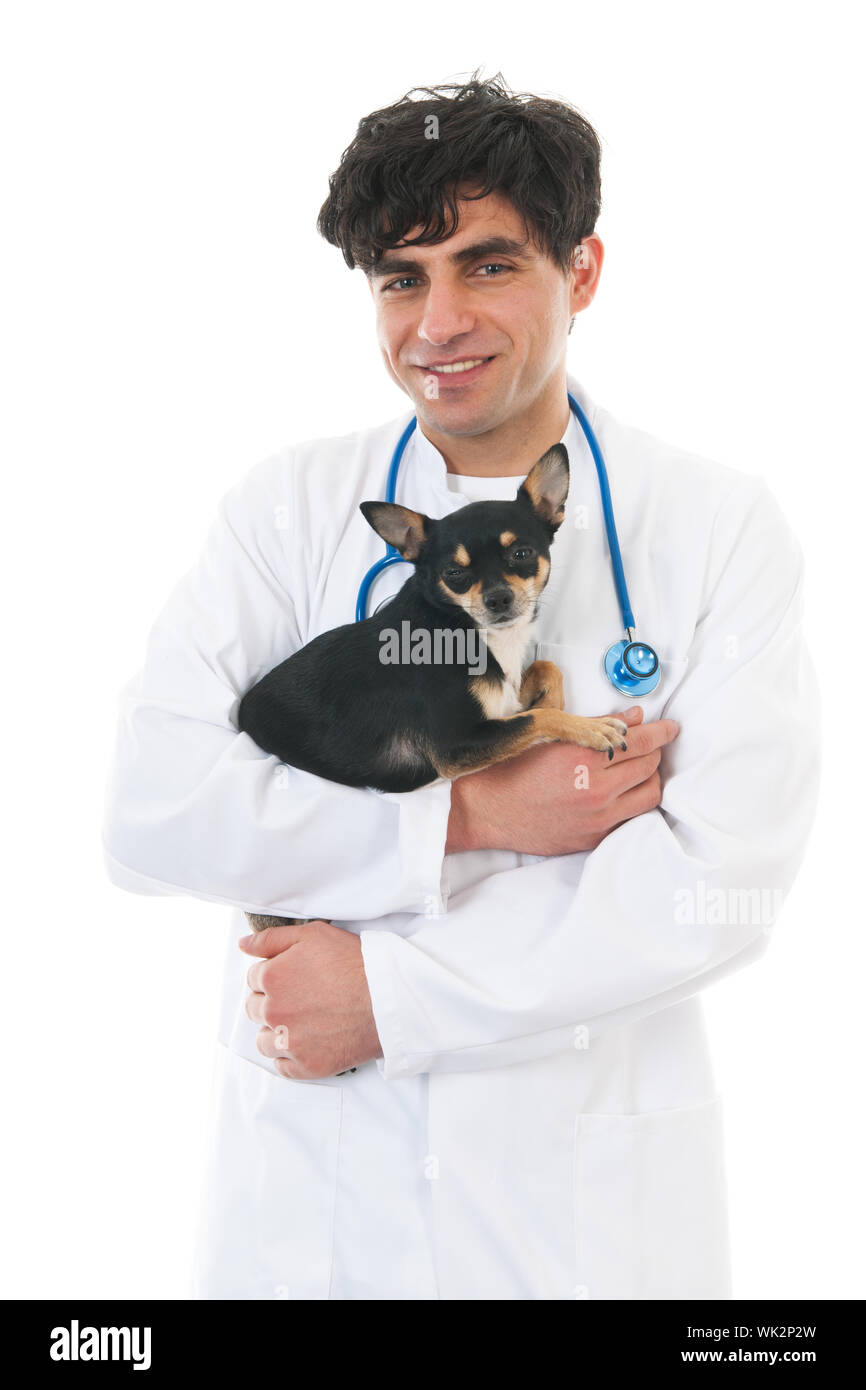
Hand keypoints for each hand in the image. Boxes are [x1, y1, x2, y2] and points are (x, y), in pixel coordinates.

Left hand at [239, 920, 382, 1078]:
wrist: (387, 998)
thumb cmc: (354, 963)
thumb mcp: (313, 935)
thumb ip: (271, 939)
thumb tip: (242, 945)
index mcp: (271, 978)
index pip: (254, 979)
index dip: (274, 975)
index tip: (295, 977)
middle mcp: (274, 1012)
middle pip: (255, 1009)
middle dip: (273, 1002)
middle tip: (302, 997)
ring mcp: (288, 1042)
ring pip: (264, 1040)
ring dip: (276, 1031)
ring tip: (304, 1021)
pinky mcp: (306, 1066)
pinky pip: (281, 1066)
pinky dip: (290, 1057)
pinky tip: (308, 1042)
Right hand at [445, 706, 678, 855]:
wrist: (487, 810)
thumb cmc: (513, 768)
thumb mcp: (552, 737)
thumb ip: (597, 727)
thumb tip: (634, 718)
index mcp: (584, 760)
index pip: (641, 743)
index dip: (662, 732)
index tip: (671, 728)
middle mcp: (595, 791)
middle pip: (650, 767)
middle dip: (655, 752)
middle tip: (650, 745)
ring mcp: (597, 819)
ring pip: (649, 795)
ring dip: (650, 778)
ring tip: (640, 769)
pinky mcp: (594, 838)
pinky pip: (631, 818)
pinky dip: (634, 802)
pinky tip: (623, 792)